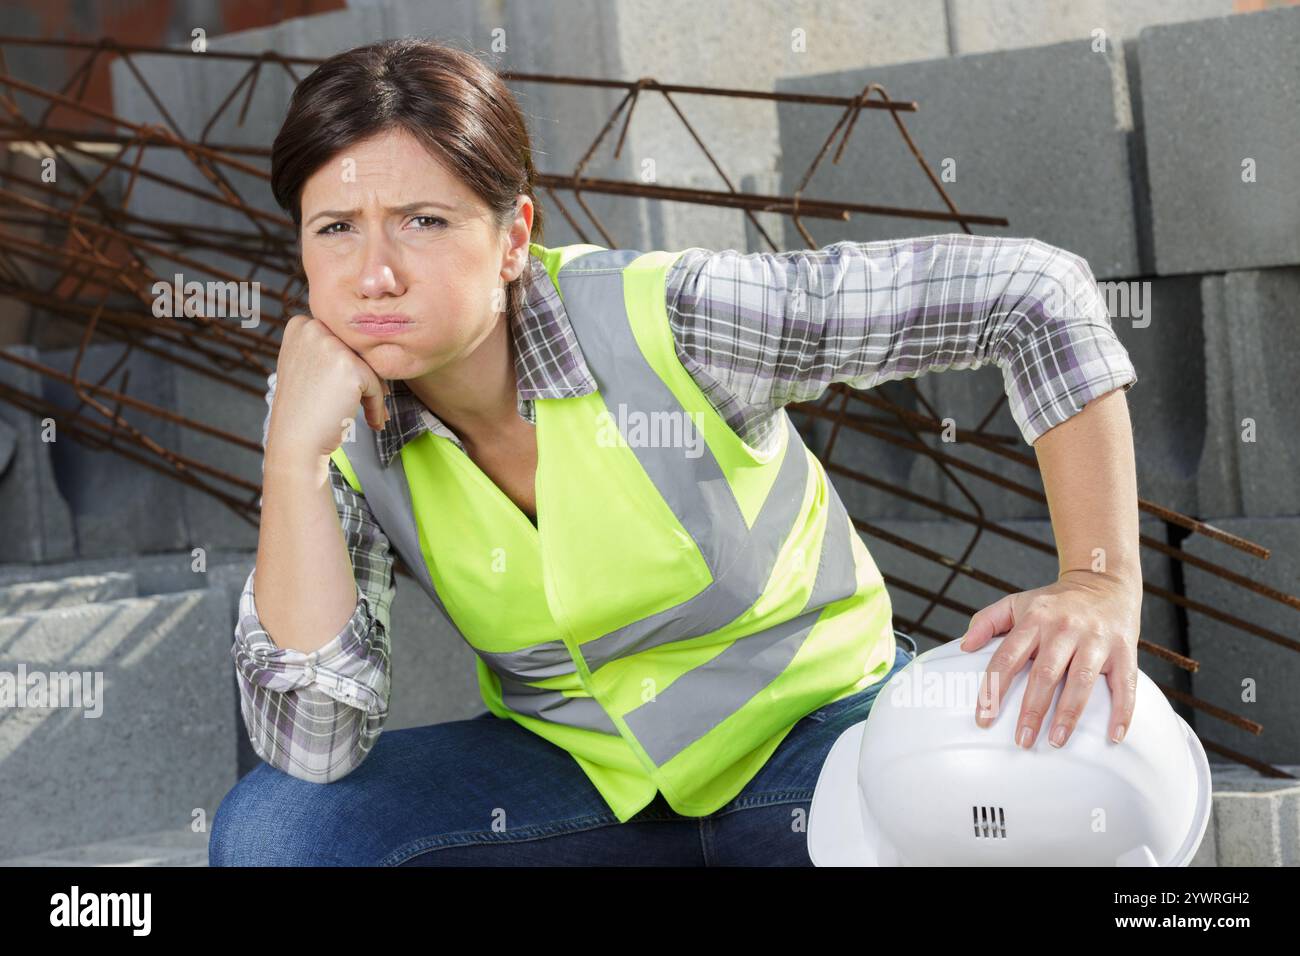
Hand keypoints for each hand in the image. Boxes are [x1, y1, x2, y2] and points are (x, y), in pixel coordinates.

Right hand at [266, 313, 389, 462]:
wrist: (296, 441)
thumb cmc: (304, 409)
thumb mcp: (305, 365)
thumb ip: (328, 347)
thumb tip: (369, 342)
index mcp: (300, 325)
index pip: (342, 339)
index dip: (349, 364)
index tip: (344, 388)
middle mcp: (313, 328)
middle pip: (357, 350)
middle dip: (365, 376)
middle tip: (362, 403)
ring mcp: (331, 346)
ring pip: (369, 365)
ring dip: (373, 392)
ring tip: (370, 414)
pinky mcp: (350, 367)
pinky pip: (377, 384)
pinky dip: (377, 405)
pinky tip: (372, 422)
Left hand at [958, 568, 1141, 748]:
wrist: (1104, 580)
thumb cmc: (1055, 602)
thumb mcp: (1017, 602)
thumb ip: (987, 621)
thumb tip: (964, 646)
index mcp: (1035, 620)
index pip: (1008, 658)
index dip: (994, 690)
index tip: (983, 720)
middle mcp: (1065, 629)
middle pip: (1045, 674)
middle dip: (1032, 710)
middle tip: (1022, 740)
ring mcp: (1096, 640)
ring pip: (1081, 680)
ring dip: (1069, 714)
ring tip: (1056, 741)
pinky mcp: (1125, 650)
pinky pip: (1124, 684)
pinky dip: (1122, 711)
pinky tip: (1113, 736)